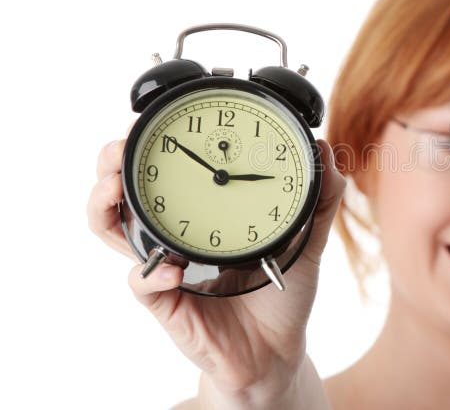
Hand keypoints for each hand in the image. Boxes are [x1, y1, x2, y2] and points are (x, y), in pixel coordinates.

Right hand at [88, 134, 345, 407]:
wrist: (278, 349)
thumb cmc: (282, 290)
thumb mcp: (306, 240)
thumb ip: (319, 199)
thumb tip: (325, 151)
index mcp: (203, 212)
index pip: (167, 170)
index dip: (151, 143)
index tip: (156, 119)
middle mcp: (175, 234)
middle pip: (124, 191)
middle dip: (111, 164)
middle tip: (119, 148)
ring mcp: (164, 266)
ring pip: (114, 231)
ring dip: (104, 205)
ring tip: (112, 185)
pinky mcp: (165, 302)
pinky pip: (143, 284)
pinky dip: (151, 272)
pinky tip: (172, 267)